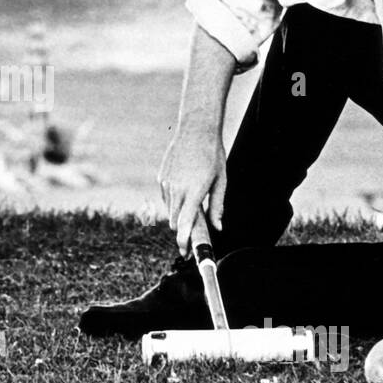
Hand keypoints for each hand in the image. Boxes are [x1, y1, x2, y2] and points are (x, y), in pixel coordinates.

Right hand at [158, 122, 225, 255]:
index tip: (185, 253)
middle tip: (195, 231)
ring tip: (193, 202)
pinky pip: (166, 198)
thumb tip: (218, 227)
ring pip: (170, 211)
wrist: (196, 130)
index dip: (184, 241)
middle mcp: (176, 189)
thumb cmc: (212, 155)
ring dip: (179, 215)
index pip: (185, 224)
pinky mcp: (161, 178)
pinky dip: (174, 201)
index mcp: (194, 191)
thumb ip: (217, 206)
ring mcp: (166, 183)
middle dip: (183, 230)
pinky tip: (185, 188)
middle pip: (175, 222)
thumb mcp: (221, 181)